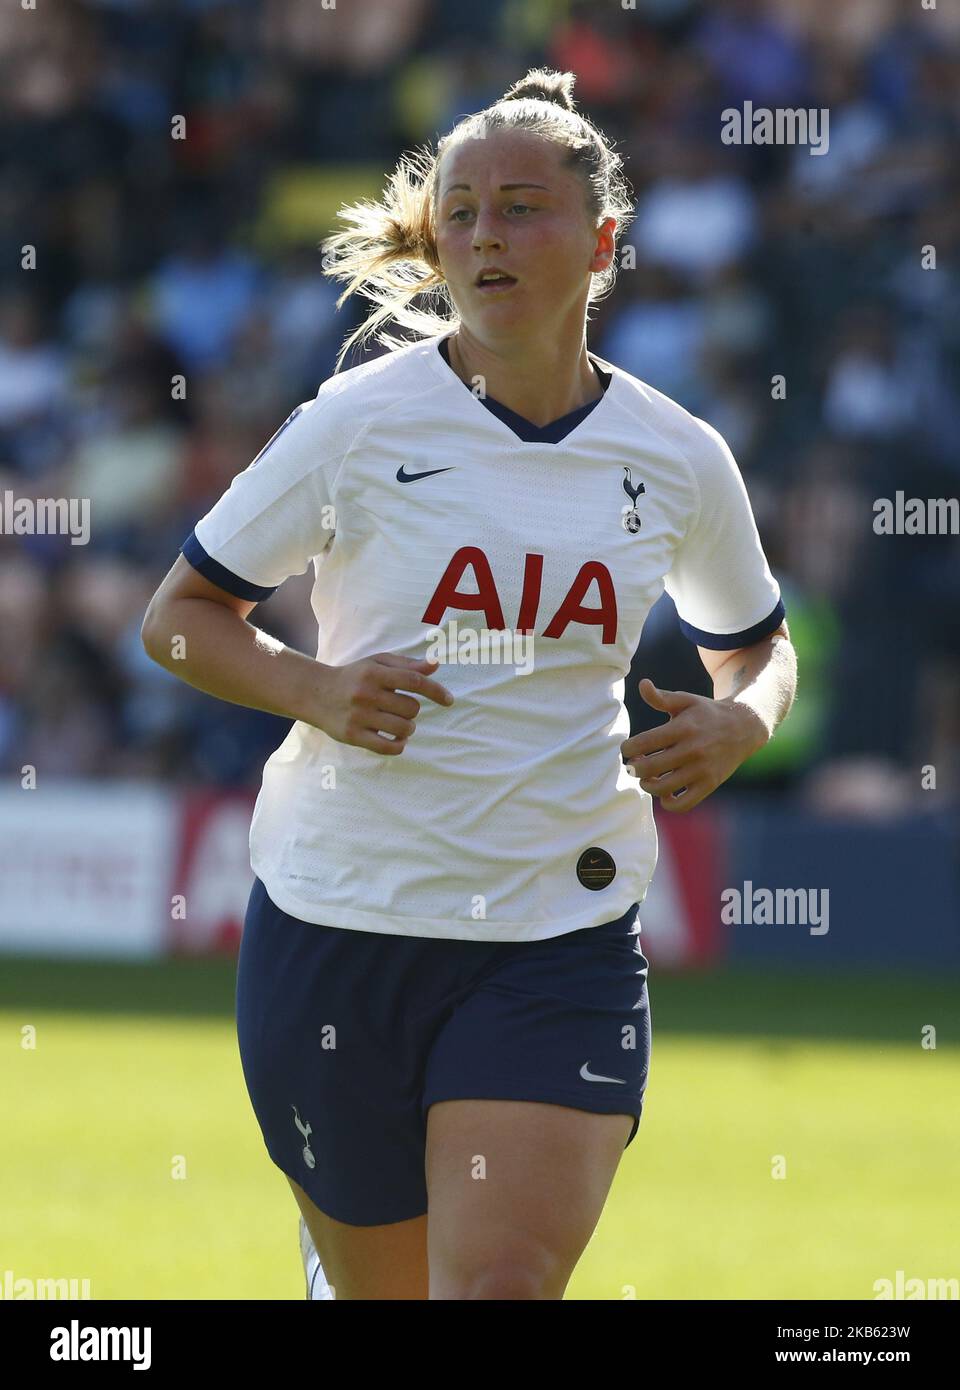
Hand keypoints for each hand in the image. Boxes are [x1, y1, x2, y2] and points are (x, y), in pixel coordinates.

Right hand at [307, 652, 453, 755]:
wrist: (316, 694)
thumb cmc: (355, 676)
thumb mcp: (377, 663)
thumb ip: (406, 665)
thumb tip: (435, 665)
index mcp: (374, 673)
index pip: (414, 681)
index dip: (436, 691)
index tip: (449, 701)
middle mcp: (366, 694)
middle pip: (411, 708)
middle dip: (413, 710)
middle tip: (401, 708)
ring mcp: (358, 716)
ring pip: (403, 728)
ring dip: (408, 728)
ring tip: (399, 724)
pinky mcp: (352, 735)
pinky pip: (388, 747)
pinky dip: (399, 745)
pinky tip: (397, 739)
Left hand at [620, 677, 765, 812]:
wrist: (744, 726)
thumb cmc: (706, 713)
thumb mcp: (686, 701)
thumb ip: (661, 697)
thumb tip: (642, 684)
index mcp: (682, 728)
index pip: (643, 743)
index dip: (628, 748)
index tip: (629, 748)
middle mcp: (692, 750)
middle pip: (649, 768)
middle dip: (634, 768)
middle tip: (634, 765)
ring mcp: (702, 769)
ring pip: (663, 789)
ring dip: (647, 786)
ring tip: (647, 778)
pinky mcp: (709, 784)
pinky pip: (683, 804)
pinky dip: (668, 802)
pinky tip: (666, 792)